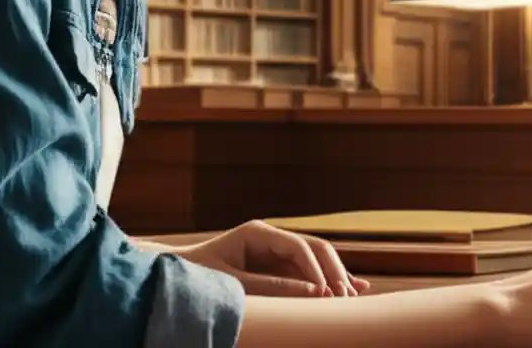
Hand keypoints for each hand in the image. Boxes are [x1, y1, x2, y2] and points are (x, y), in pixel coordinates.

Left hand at [173, 220, 372, 297]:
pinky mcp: (278, 268)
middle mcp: (272, 239)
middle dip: (333, 272)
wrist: (176, 277)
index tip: (326, 294)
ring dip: (336, 277)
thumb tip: (313, 294)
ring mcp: (276, 253)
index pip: (297, 247)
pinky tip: (353, 288)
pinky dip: (328, 282)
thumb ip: (272, 287)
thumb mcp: (233, 284)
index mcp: (258, 233)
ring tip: (356, 296)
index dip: (316, 270)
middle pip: (314, 249)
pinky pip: (309, 274)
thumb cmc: (197, 277)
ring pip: (317, 261)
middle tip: (345, 297)